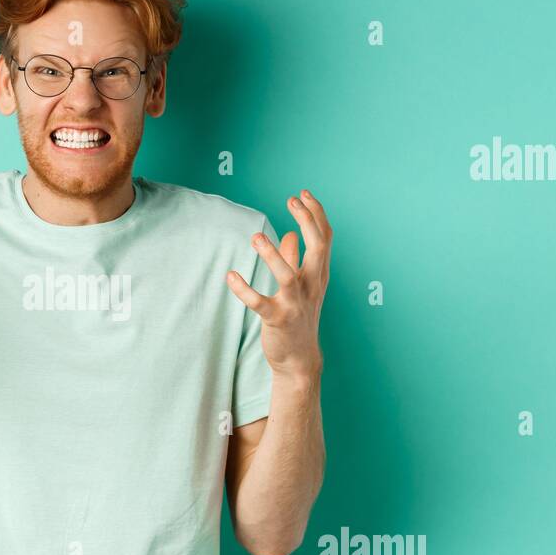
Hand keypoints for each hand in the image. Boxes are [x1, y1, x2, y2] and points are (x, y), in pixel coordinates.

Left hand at [226, 189, 331, 379]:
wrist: (300, 360)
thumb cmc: (300, 319)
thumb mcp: (301, 286)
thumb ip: (295, 259)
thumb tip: (290, 234)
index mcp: (319, 276)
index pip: (324, 239)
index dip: (316, 214)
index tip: (302, 194)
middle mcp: (311, 287)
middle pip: (317, 249)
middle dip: (308, 222)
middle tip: (291, 201)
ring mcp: (295, 304)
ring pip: (288, 276)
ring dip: (272, 255)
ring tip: (255, 236)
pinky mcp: (277, 320)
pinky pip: (260, 303)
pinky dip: (244, 290)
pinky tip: (230, 276)